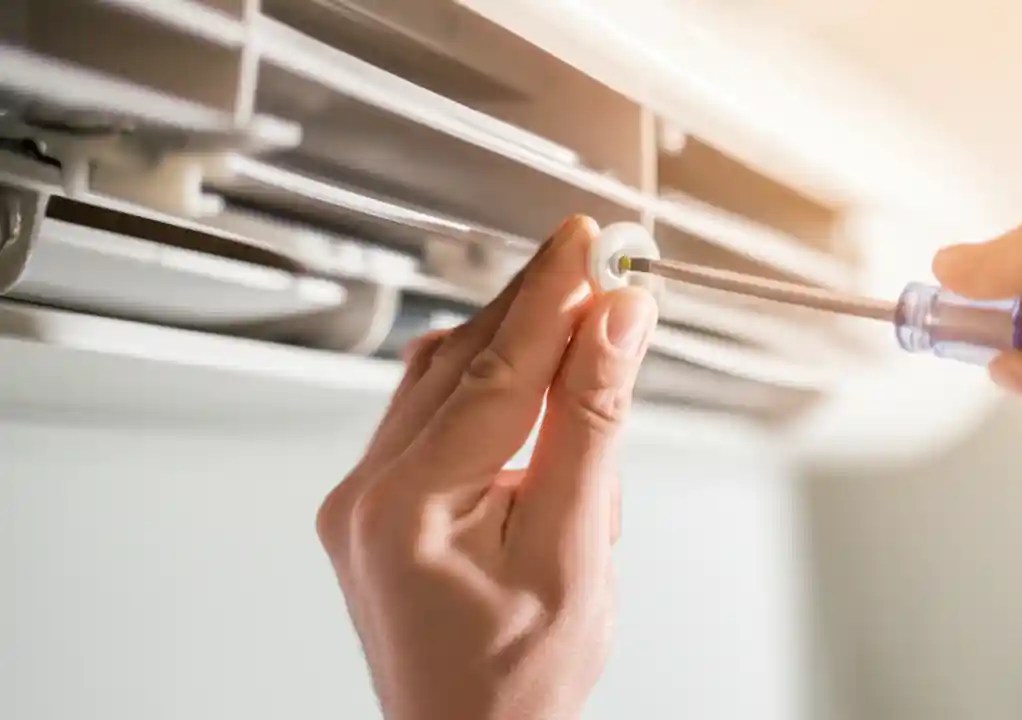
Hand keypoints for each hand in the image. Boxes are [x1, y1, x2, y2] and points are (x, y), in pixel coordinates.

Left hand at [316, 216, 657, 719]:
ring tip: (586, 329)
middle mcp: (367, 492)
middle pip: (463, 362)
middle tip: (602, 268)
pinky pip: (433, 417)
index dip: (551, 295)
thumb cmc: (519, 682)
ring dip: (516, 347)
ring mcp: (364, 498)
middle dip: (538, 311)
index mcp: (407, 506)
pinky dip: (490, 389)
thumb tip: (616, 326)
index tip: (590, 242)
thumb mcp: (574, 552)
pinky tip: (534, 386)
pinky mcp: (378, 504)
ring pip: (444, 380)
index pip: (495, 370)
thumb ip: (591, 427)